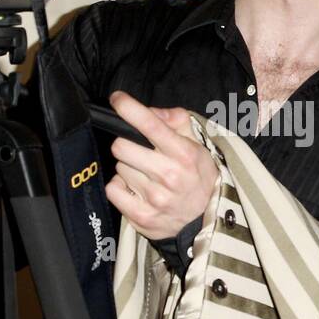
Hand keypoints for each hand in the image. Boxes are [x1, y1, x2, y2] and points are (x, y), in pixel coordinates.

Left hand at [105, 90, 216, 241]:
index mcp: (184, 154)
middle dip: (127, 144)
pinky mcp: (141, 217)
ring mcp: (155, 198)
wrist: (205, 219)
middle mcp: (169, 175)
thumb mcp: (196, 144)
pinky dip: (120, 187)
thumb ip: (175, 120)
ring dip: (128, 168)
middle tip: (139, 151)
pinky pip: (113, 190)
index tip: (117, 99)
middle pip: (121, 147)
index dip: (129, 108)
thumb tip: (150, 112)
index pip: (151, 125)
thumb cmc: (198, 176)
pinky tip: (136, 190)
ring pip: (119, 168)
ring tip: (146, 176)